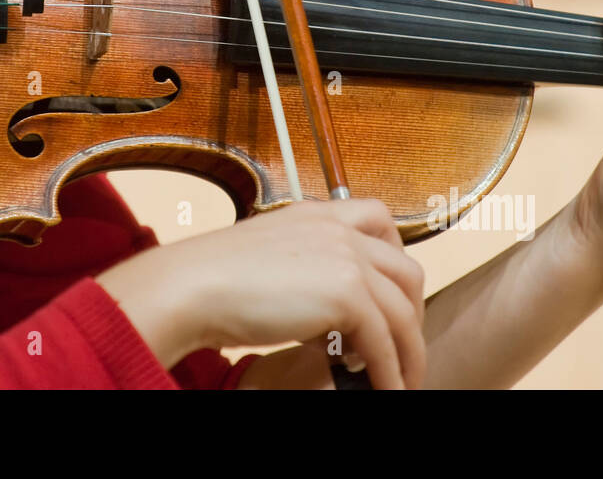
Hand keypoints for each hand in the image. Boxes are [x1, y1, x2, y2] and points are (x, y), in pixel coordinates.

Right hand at [95, 199, 425, 388]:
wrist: (191, 286)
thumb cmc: (211, 279)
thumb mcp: (267, 258)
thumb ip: (303, 270)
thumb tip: (327, 314)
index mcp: (316, 213)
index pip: (379, 218)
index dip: (396, 255)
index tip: (391, 291)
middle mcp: (336, 228)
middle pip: (404, 268)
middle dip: (411, 311)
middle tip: (400, 344)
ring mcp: (345, 256)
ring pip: (402, 310)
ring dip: (408, 351)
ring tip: (400, 380)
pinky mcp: (346, 292)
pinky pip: (384, 341)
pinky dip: (389, 371)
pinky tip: (384, 389)